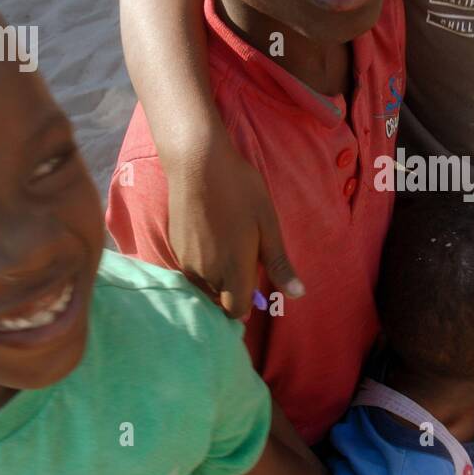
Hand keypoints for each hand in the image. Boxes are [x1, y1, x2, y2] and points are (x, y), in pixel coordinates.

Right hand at [168, 147, 303, 318]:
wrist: (197, 163)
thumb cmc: (240, 191)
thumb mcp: (268, 226)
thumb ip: (279, 264)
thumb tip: (297, 295)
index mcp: (232, 271)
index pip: (237, 311)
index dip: (248, 302)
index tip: (256, 282)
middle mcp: (206, 273)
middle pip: (221, 298)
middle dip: (234, 286)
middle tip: (246, 253)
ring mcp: (187, 261)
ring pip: (205, 284)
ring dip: (218, 275)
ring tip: (229, 241)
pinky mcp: (175, 248)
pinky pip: (192, 268)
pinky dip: (204, 262)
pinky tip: (212, 234)